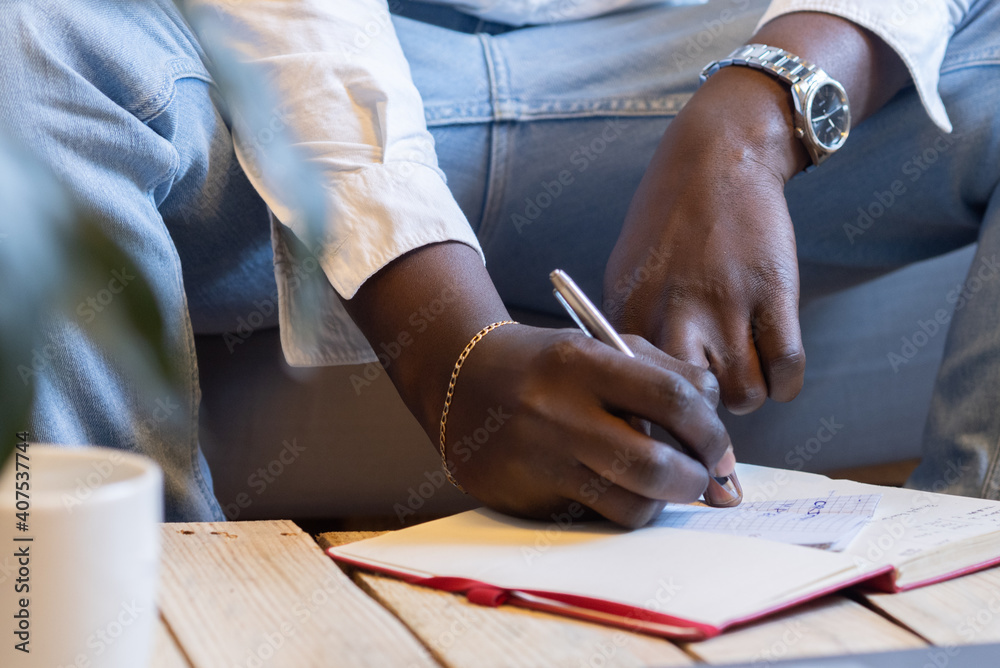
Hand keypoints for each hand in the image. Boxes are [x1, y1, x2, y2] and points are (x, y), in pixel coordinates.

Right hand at [442, 325, 734, 527]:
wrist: (462, 380)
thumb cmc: (548, 366)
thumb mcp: (603, 347)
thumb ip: (669, 377)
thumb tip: (721, 448)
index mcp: (584, 362)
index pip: (674, 399)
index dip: (712, 433)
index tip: (720, 452)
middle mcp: (558, 411)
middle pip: (657, 466)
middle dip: (697, 480)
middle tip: (700, 478)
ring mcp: (538, 459)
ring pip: (630, 506)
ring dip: (660, 502)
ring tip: (655, 484)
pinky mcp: (525, 497)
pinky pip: (594, 520)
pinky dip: (614, 509)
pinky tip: (607, 487)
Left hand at [605, 66, 807, 413]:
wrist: (717, 159)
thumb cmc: (668, 223)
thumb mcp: (626, 274)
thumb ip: (630, 333)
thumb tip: (639, 394)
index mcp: (629, 313)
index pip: (636, 396)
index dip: (656, 419)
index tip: (671, 424)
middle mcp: (673, 315)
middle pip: (688, 408)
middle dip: (701, 416)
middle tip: (710, 400)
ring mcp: (726, 306)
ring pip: (743, 397)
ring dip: (748, 395)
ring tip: (744, 371)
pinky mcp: (774, 295)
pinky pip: (786, 372)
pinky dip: (785, 382)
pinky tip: (776, 366)